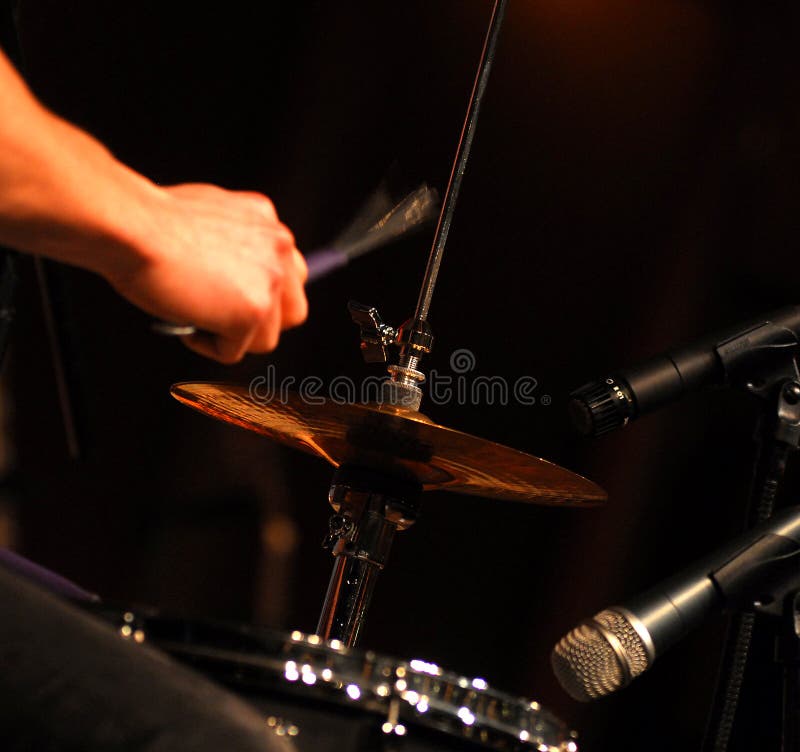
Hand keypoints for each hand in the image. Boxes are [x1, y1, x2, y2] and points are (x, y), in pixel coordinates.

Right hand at [105, 183, 307, 362]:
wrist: (131, 226)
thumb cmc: (145, 222)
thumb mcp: (204, 219)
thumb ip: (232, 243)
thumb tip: (227, 272)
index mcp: (266, 220)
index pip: (290, 272)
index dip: (264, 293)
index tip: (236, 300)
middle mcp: (278, 247)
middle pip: (294, 310)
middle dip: (262, 323)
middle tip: (222, 320)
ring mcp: (270, 281)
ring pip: (267, 338)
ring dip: (232, 337)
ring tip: (194, 315)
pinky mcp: (252, 312)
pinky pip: (234, 352)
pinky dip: (205, 346)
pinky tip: (183, 319)